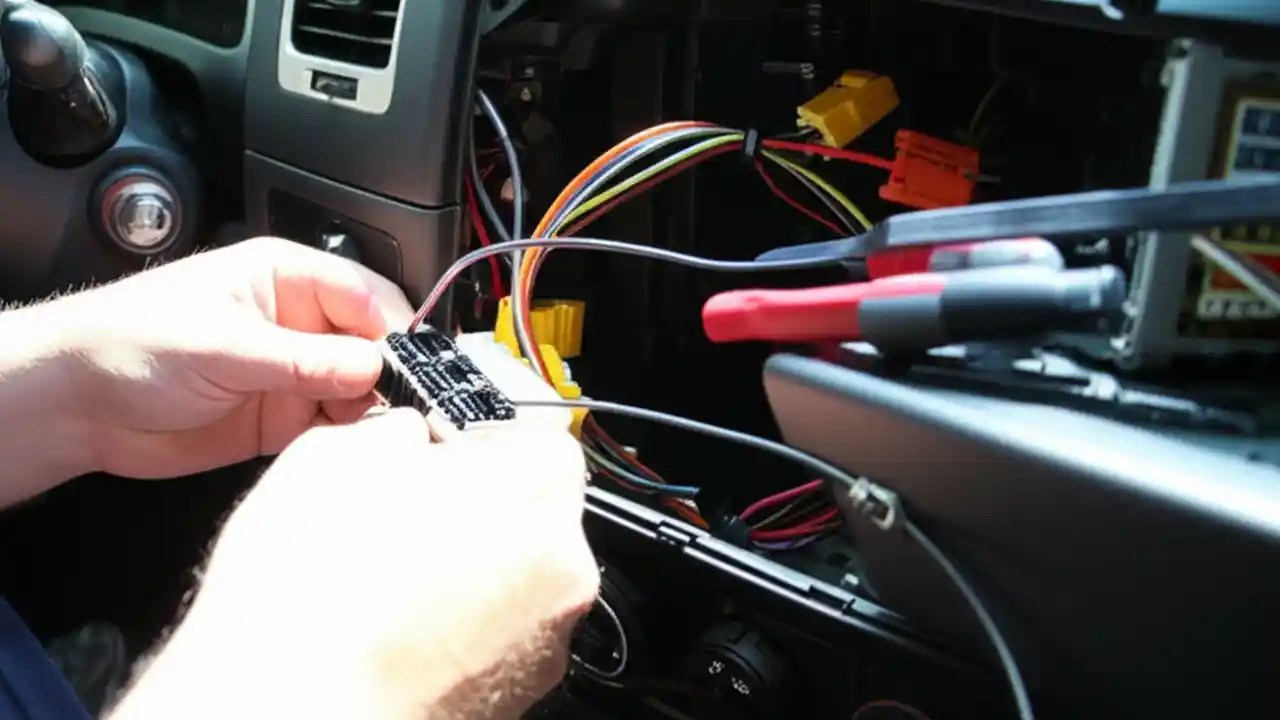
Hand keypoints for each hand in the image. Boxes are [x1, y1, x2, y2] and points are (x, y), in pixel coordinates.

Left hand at [53, 237, 412, 479]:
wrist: (76, 405)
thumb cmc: (129, 344)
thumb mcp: (223, 345)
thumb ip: (303, 360)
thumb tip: (372, 365)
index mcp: (285, 278)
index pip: (364, 295)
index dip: (393, 329)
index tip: (411, 366)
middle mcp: (297, 323)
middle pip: (371, 344)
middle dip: (391, 375)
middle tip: (405, 408)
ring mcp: (292, 372)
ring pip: (360, 389)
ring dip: (373, 411)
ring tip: (380, 433)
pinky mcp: (282, 418)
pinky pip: (334, 427)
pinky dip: (348, 439)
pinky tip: (353, 449)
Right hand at [111, 346, 597, 719]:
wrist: (292, 715)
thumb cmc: (310, 592)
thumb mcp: (334, 456)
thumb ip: (396, 435)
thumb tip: (408, 440)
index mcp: (535, 486)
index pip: (533, 437)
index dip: (476, 441)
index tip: (435, 453)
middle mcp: (562, 567)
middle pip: (531, 514)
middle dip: (476, 510)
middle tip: (401, 519)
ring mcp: (546, 641)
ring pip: (515, 581)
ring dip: (468, 573)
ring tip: (385, 586)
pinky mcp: (517, 698)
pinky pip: (497, 641)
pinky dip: (459, 633)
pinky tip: (395, 634)